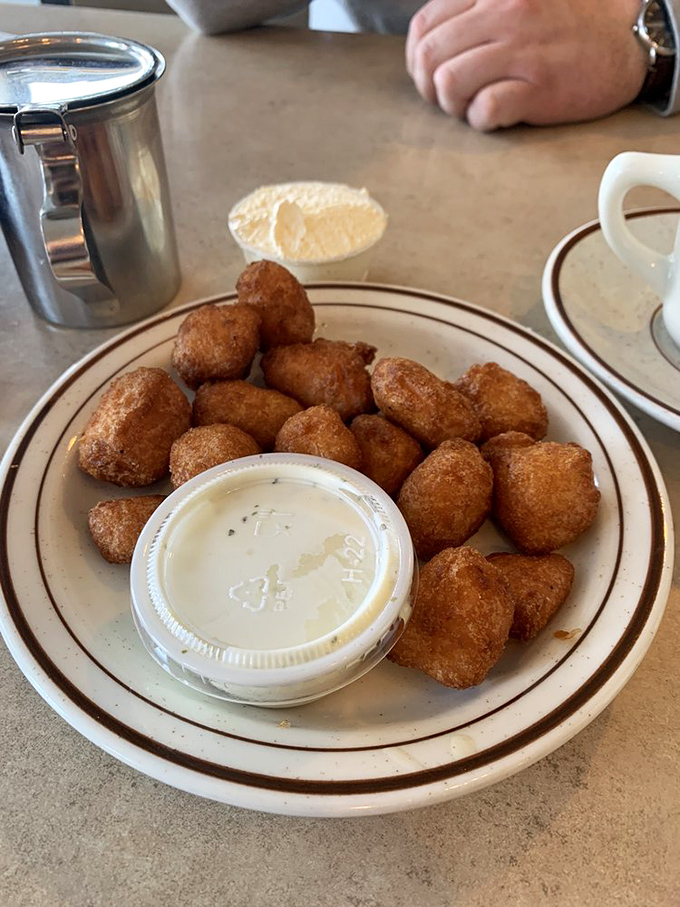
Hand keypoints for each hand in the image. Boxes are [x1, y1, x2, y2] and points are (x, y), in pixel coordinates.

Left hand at [406, 0, 648, 129]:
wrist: (628, 38)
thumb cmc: (568, 24)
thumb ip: (476, 12)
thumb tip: (430, 43)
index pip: (424, 26)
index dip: (417, 60)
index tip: (430, 75)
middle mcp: (504, 13)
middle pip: (430, 57)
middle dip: (429, 87)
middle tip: (450, 98)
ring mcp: (522, 50)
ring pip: (449, 82)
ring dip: (453, 105)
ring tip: (473, 106)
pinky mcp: (539, 88)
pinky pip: (485, 109)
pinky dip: (482, 120)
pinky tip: (496, 116)